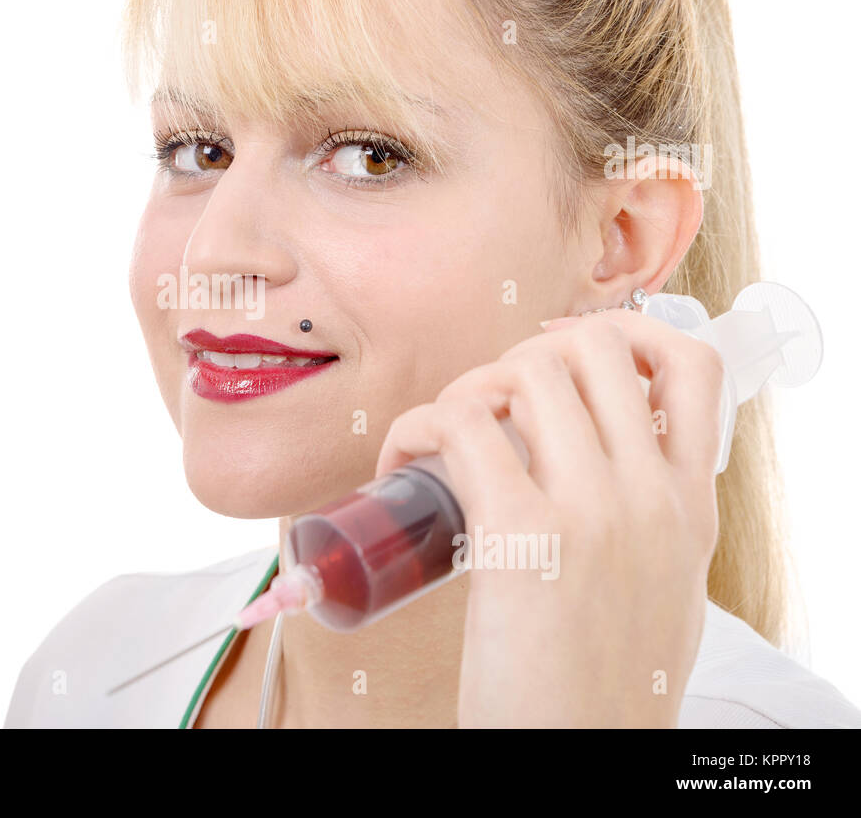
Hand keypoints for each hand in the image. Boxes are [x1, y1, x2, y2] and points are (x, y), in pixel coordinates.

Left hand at [374, 308, 724, 726]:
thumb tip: (609, 476)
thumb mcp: (664, 594)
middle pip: (592, 349)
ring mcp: (592, 510)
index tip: (564, 354)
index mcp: (690, 509)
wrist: (582, 757)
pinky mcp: (521, 535)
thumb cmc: (604, 688)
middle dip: (524, 357)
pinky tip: (400, 466)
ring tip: (441, 441)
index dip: (624, 334)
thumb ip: (652, 528)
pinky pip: (458, 425)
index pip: (691, 365)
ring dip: (466, 389)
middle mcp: (652, 497)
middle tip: (486, 407)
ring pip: (523, 371)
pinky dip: (415, 428)